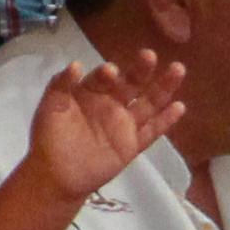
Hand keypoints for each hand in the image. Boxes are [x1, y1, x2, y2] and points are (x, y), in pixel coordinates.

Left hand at [20, 45, 181, 207]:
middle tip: (149, 55)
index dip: (107, 75)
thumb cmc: (50, 137)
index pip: (103, 78)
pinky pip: (152, 131)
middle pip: (131, 84)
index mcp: (90, 91)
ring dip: (163, 87)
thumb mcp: (50, 106)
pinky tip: (179, 107)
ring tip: (177, 70)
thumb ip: (60, 84)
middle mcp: (110, 104)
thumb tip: (76, 65)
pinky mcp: (132, 145)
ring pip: (148, 103)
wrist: (57, 174)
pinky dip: (166, 120)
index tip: (111, 71)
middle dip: (141, 70)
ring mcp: (123, 124)